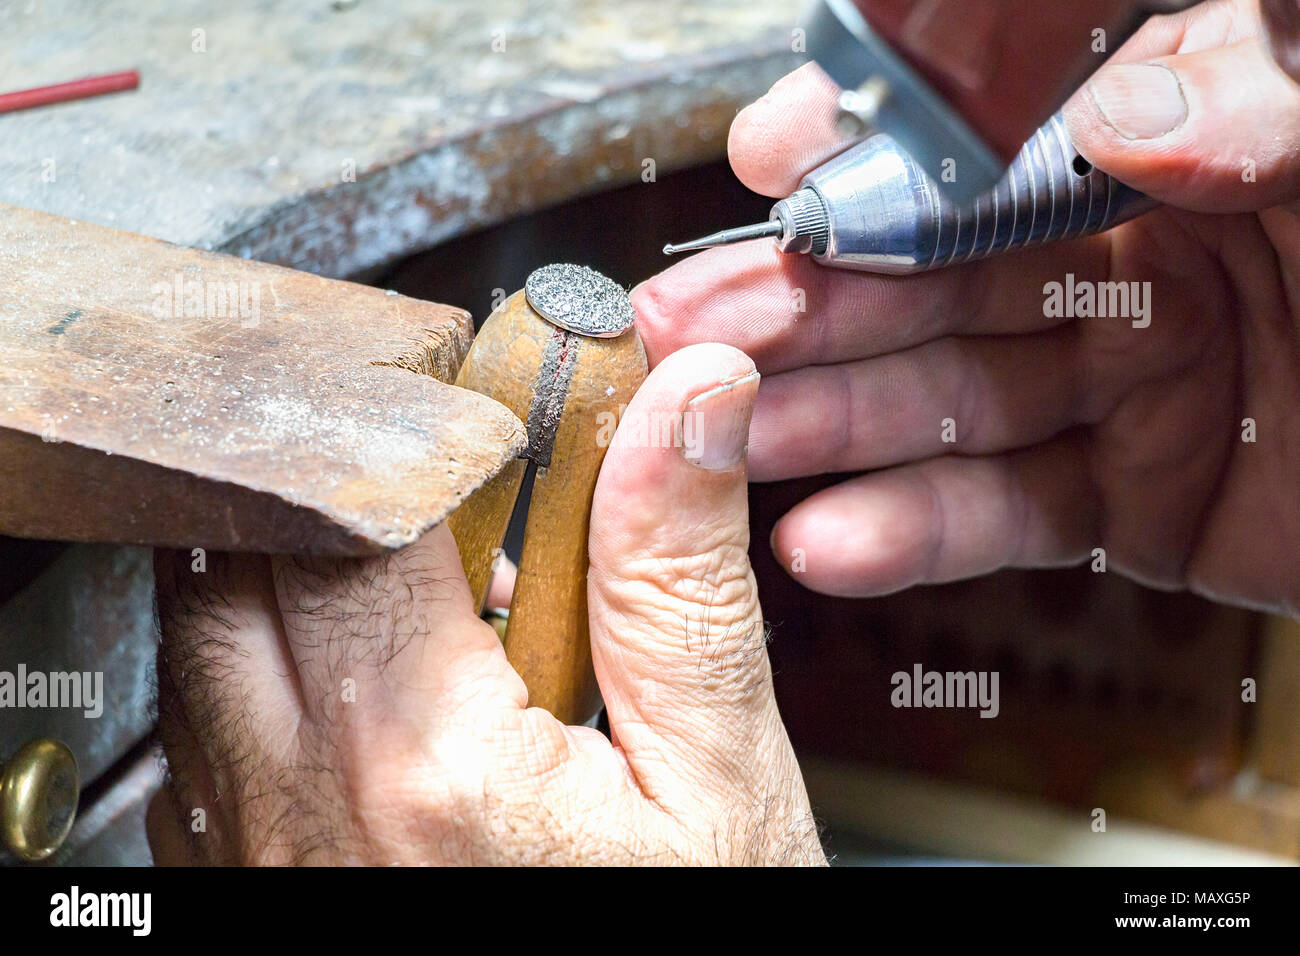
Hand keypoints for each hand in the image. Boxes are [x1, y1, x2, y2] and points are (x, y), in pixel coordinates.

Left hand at [146, 344, 824, 865]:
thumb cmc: (684, 954)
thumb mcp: (718, 791)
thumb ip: (680, 586)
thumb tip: (685, 406)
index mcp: (428, 762)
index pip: (365, 497)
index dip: (426, 417)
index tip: (487, 399)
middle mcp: (301, 805)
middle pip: (260, 542)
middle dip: (360, 482)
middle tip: (466, 495)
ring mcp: (250, 849)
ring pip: (209, 621)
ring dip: (304, 563)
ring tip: (430, 589)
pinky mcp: (238, 878)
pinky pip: (202, 719)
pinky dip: (269, 659)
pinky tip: (374, 682)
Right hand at [634, 0, 1299, 617]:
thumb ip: (1271, 103)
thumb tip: (1138, 113)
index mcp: (1182, 145)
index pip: (998, 132)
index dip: (881, 144)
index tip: (777, 153)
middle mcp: (1133, 258)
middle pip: (937, 278)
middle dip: (808, 304)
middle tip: (692, 325)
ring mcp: (1126, 385)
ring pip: (950, 402)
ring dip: (832, 426)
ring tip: (725, 441)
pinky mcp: (1130, 504)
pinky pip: (1009, 515)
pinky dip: (915, 533)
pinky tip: (830, 538)